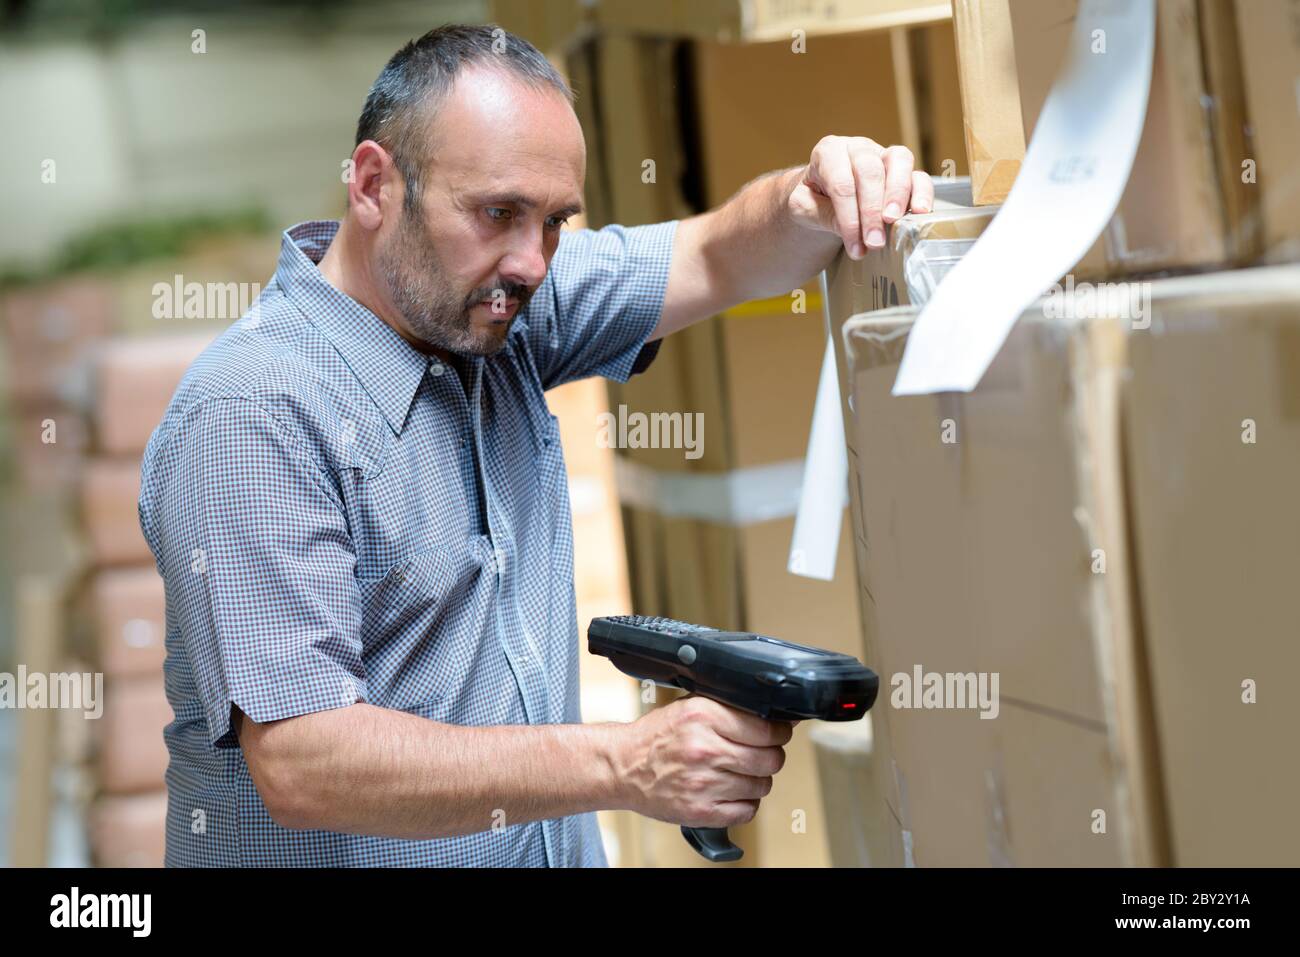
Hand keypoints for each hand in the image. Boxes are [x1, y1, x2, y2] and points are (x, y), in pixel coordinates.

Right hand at [616, 696, 792, 828]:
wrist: (622, 767)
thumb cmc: (655, 738)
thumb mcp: (690, 707)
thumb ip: (729, 709)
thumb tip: (773, 716)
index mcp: (703, 716)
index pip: (766, 728)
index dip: (780, 732)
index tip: (779, 733)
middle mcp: (705, 749)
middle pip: (769, 759)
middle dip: (771, 756)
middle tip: (761, 753)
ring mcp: (703, 783)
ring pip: (761, 786)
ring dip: (757, 780)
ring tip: (739, 773)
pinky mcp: (700, 811)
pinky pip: (746, 811)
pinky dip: (745, 803)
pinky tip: (731, 792)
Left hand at [788, 135, 934, 259]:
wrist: (820, 198)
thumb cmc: (811, 201)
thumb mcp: (804, 210)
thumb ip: (823, 215)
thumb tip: (851, 229)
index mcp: (828, 152)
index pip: (841, 183)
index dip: (849, 217)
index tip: (854, 245)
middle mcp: (858, 147)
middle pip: (870, 171)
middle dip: (872, 210)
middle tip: (874, 242)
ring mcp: (882, 155)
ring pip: (899, 161)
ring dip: (898, 194)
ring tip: (894, 222)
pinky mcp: (903, 171)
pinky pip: (918, 174)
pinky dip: (923, 192)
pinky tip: (921, 212)